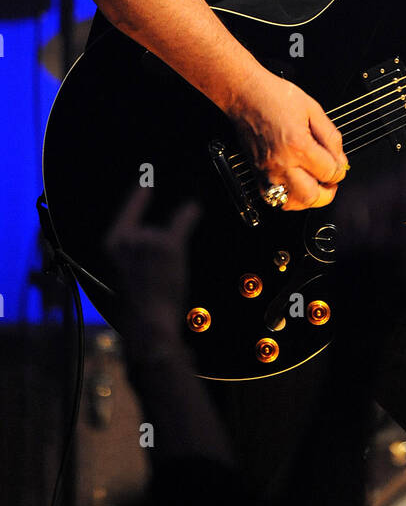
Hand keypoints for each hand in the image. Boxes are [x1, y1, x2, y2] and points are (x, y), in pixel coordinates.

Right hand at [104, 185, 200, 338]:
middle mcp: (128, 237)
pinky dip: (189, 215)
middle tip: (161, 270)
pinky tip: (194, 208)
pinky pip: (183, 222)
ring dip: (171, 253)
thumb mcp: (124, 272)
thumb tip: (144, 229)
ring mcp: (149, 239)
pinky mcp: (169, 245)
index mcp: (111, 243)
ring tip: (166, 279)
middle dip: (160, 246)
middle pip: (150, 228)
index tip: (146, 180)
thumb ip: (131, 248)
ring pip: (168, 236)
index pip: (126, 211)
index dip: (138, 196)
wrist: (148, 325)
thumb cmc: (137, 302)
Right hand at [231, 71, 347, 210]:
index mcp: (298, 145)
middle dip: (327, 191)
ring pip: (292, 203)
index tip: (339, 163)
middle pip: (312, 196)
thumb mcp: (313, 109)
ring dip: (308, 197)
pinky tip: (295, 184)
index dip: (340, 169)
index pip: (329, 172)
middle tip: (330, 178)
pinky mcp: (257, 174)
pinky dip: (289, 197)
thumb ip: (331, 136)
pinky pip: (274, 199)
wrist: (246, 95)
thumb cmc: (276, 97)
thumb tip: (340, 158)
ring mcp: (267, 172)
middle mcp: (282, 163)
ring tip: (314, 183)